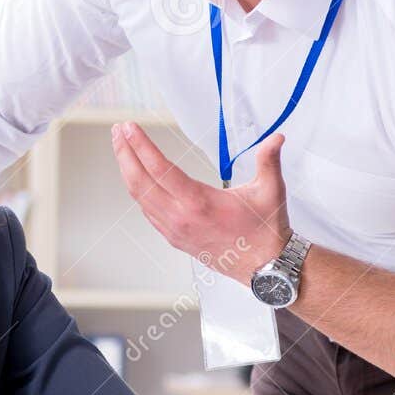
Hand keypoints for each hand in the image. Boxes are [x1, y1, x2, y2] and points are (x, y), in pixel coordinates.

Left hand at [111, 122, 289, 283]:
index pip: (159, 169)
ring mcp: (174, 230)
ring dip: (128, 170)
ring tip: (122, 148)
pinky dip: (138, 191)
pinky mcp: (174, 238)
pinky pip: (148, 211)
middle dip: (125, 153)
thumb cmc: (265, 229)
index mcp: (198, 203)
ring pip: (139, 197)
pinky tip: (137, 178)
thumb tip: (277, 138)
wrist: (265, 267)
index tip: (129, 127)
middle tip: (118, 131)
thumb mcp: (270, 190)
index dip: (141, 145)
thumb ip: (269, 160)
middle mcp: (181, 218)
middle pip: (139, 181)